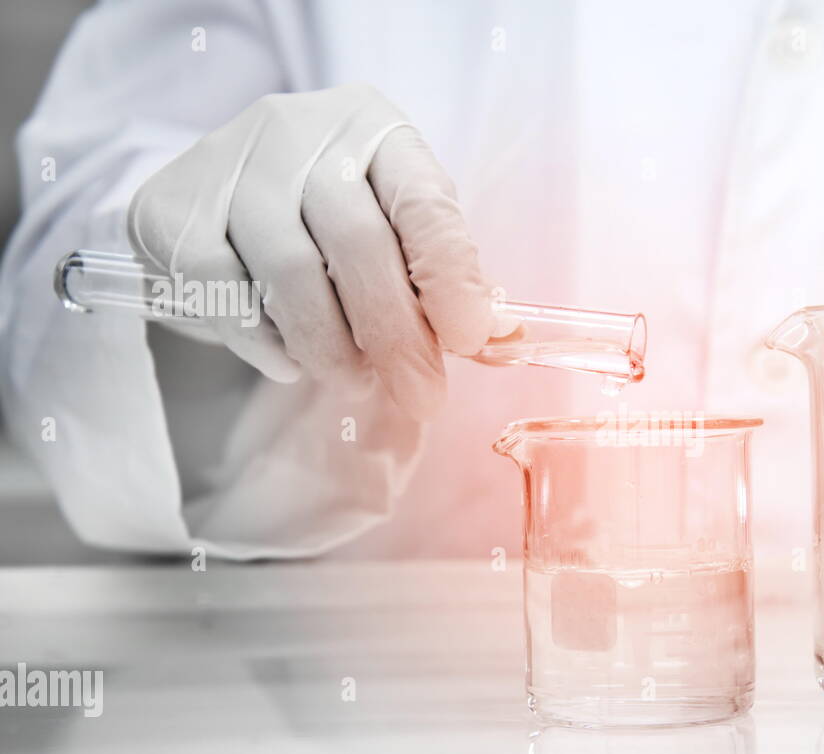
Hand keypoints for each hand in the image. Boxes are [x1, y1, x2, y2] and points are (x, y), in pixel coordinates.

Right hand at [128, 84, 496, 418]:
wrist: (210, 195)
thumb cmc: (322, 219)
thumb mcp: (389, 224)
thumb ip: (434, 270)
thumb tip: (490, 336)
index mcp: (373, 129)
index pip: (422, 203)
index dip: (451, 278)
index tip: (468, 339)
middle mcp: (300, 131)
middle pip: (358, 245)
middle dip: (396, 336)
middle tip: (421, 395)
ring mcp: (229, 164)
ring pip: (291, 274)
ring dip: (332, 348)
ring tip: (354, 381)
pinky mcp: (172, 209)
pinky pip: (225, 294)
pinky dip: (265, 344)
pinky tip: (289, 362)